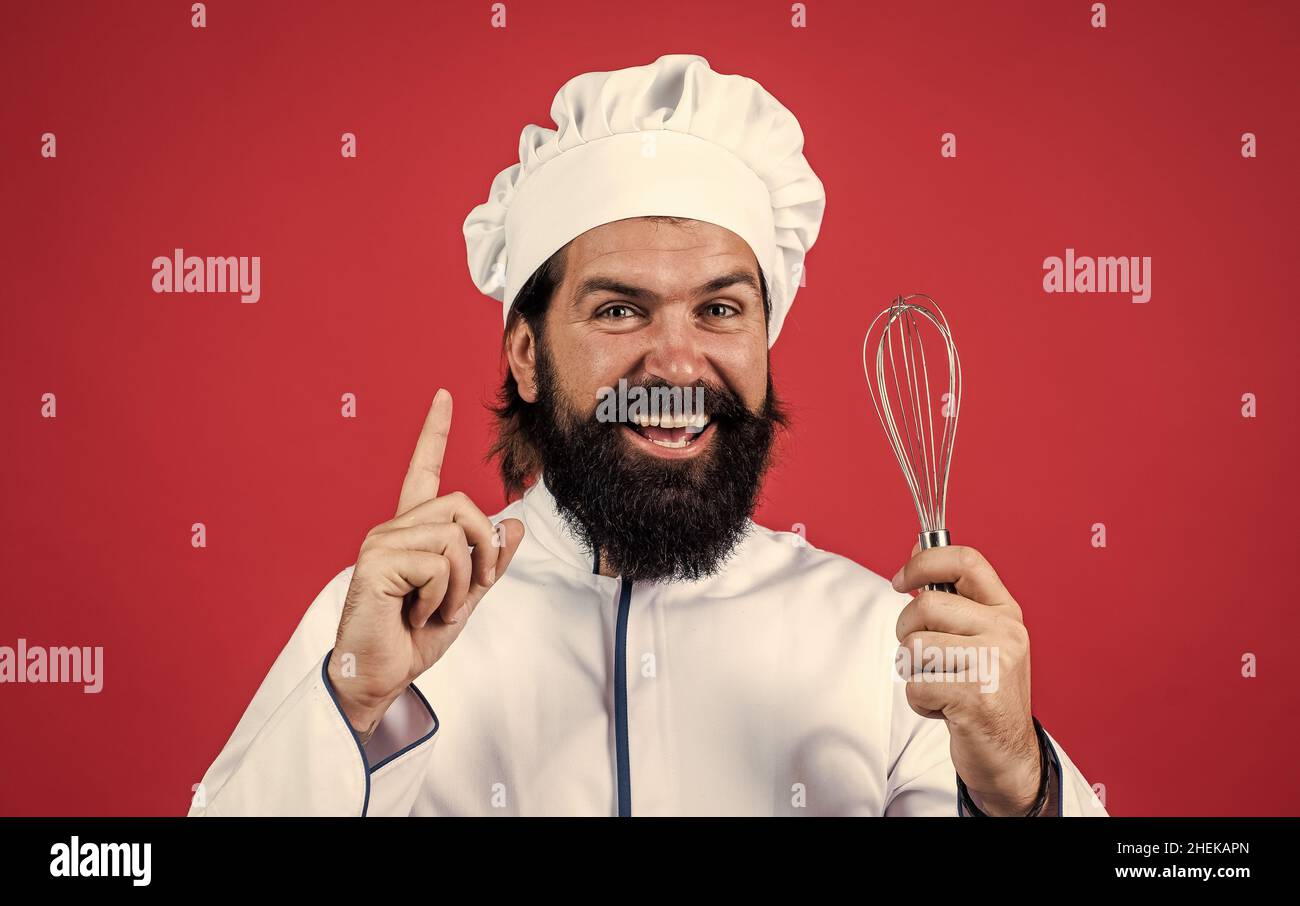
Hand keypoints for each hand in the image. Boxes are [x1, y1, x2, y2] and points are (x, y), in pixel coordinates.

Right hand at [328, 389, 524, 733]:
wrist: (379, 677)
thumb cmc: (411, 639)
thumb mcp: (464, 598)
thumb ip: (490, 562)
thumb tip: (517, 523)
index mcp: (411, 532)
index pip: (423, 471)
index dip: (434, 433)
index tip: (443, 395)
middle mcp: (392, 529)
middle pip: (460, 505)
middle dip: (483, 549)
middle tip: (474, 589)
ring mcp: (380, 543)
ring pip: (453, 538)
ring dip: (462, 585)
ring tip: (437, 611)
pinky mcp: (375, 563)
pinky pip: (436, 565)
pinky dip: (441, 599)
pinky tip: (417, 616)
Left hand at [892, 542, 1042, 814]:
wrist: (1008, 755)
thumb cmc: (982, 691)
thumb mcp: (978, 638)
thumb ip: (953, 597)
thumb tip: (916, 546)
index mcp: (1006, 612)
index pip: (966, 561)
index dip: (924, 561)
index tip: (899, 580)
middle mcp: (1006, 632)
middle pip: (926, 605)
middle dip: (906, 630)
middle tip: (921, 655)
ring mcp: (994, 664)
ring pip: (915, 647)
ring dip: (914, 671)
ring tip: (941, 686)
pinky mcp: (976, 698)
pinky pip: (915, 686)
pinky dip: (920, 702)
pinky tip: (944, 709)